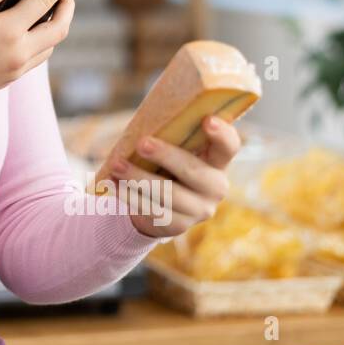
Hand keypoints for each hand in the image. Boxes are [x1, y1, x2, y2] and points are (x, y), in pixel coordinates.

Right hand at [0, 0, 87, 103]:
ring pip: (51, 44)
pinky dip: (43, 40)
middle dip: (67, 4)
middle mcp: (18, 53)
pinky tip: (31, 29)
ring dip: (57, 23)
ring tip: (49, 5)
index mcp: (7, 32)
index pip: (46, 0)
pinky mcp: (10, 78)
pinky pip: (38, 57)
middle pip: (60, 27)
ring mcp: (16, 69)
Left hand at [112, 115, 243, 238]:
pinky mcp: (179, 226)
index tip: (208, 119)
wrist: (158, 203)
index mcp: (217, 161)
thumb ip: (170, 137)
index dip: (222, 134)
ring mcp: (199, 209)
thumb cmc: (164, 163)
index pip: (228, 146)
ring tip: (116, 165)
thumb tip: (146, 121)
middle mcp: (215, 187)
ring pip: (169, 194)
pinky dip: (131, 196)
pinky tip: (114, 185)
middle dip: (167, 156)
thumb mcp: (172, 148)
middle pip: (194, 171)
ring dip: (139, 178)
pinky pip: (154, 211)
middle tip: (142, 143)